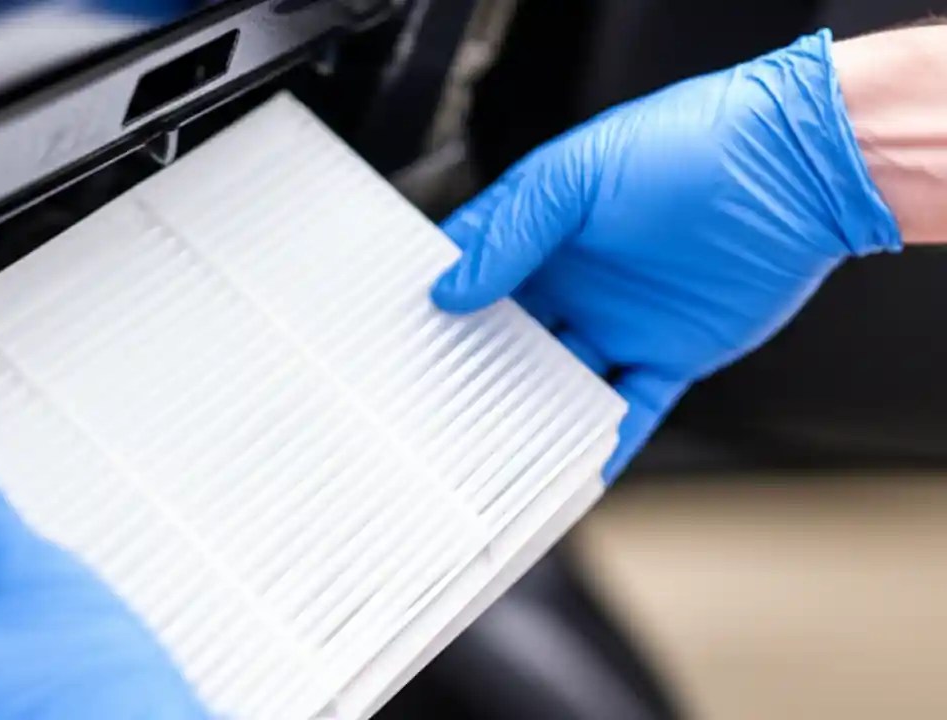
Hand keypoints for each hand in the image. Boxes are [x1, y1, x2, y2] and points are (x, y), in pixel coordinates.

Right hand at [433, 29, 901, 477]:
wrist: (796, 171)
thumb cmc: (690, 146)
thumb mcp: (578, 178)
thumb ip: (513, 234)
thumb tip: (451, 290)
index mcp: (543, 230)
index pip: (473, 271)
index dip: (438, 302)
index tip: (400, 340)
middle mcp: (575, 280)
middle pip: (508, 339)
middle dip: (474, 371)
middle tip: (431, 408)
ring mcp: (619, 322)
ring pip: (560, 383)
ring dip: (529, 415)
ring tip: (489, 452)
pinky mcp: (669, 355)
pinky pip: (628, 409)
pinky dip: (603, 444)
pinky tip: (573, 472)